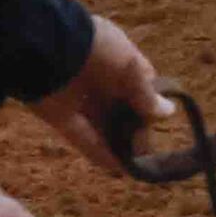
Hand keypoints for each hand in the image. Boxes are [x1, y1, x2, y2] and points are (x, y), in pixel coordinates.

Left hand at [31, 13, 175, 178]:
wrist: (47, 48)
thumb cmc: (95, 49)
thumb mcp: (129, 67)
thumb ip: (145, 94)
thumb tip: (168, 113)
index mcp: (117, 60)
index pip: (140, 83)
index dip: (149, 102)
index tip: (155, 118)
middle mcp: (99, 80)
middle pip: (122, 109)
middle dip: (134, 128)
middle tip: (144, 147)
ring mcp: (80, 99)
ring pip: (104, 127)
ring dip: (118, 145)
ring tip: (134, 164)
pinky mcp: (62, 117)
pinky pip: (84, 138)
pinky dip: (99, 153)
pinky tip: (116, 168)